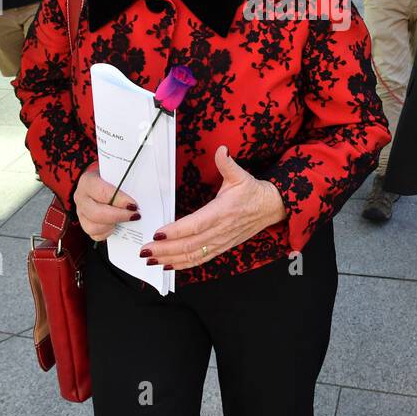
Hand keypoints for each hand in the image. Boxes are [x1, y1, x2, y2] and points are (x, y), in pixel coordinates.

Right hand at [72, 162, 138, 240]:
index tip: (134, 205)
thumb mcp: (118, 171)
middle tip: (135, 214)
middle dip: (119, 216)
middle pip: (96, 213)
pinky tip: (117, 225)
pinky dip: (107, 232)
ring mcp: (80, 212)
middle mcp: (81, 197)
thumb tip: (146, 188)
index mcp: (88, 181)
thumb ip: (128, 178)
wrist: (102, 179)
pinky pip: (95, 235)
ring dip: (112, 225)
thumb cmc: (112, 176)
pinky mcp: (84, 224)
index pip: (102, 193)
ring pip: (93, 227)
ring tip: (126, 219)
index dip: (119, 200)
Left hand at [139, 145, 285, 269]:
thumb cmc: (253, 192)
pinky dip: (184, 265)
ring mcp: (221, 242)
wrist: (271, 208)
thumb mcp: (241, 175)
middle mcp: (220, 230)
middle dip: (165, 249)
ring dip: (171, 259)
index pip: (195, 224)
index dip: (176, 231)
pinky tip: (169, 265)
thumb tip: (222, 150)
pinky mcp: (222, 247)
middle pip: (189, 244)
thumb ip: (228, 164)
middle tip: (145, 250)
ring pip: (193, 255)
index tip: (158, 234)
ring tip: (151, 260)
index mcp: (222, 212)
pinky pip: (200, 259)